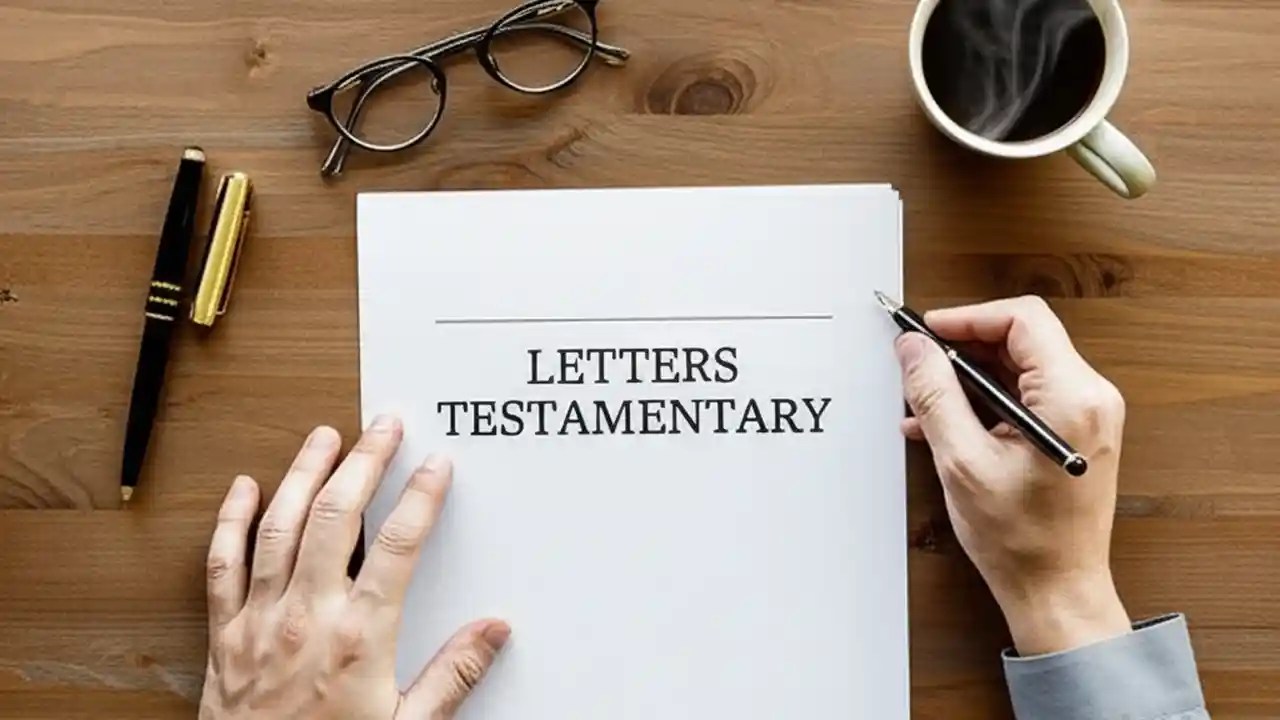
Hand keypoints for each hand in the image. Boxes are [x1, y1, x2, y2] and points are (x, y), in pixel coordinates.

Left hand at [199, 416, 510, 718]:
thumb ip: (453, 675)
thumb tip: (496, 631)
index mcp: (359, 637)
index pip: (400, 545)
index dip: (421, 497)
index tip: (436, 466)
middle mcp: (308, 616)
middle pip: (338, 517)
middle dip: (365, 462)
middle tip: (384, 426)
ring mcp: (261, 620)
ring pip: (281, 526)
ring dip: (304, 474)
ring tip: (325, 437)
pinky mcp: (225, 634)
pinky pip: (222, 564)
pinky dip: (231, 521)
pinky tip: (245, 488)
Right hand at [895, 296, 1130, 655]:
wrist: (1057, 589)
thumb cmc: (1021, 539)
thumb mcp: (962, 461)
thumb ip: (935, 395)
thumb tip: (914, 348)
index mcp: (1072, 398)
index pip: (1021, 320)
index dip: (967, 317)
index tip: (926, 332)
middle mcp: (1091, 397)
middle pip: (1022, 338)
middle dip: (963, 346)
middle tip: (917, 363)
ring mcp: (1088, 414)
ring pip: (1020, 366)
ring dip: (969, 377)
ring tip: (923, 403)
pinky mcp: (1077, 430)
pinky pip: (1027, 394)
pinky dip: (985, 400)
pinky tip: (944, 423)